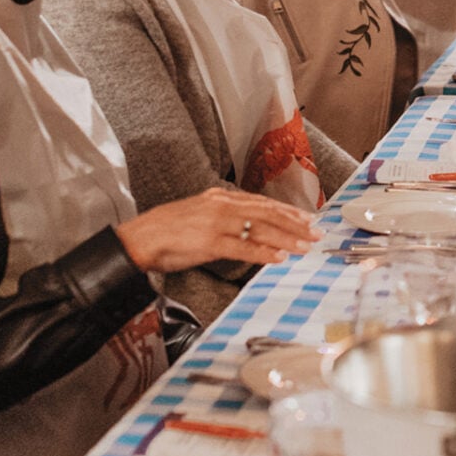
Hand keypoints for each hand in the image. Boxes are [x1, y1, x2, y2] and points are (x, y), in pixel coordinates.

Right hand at [115, 187, 320, 271]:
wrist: (138, 239)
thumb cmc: (168, 231)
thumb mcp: (202, 216)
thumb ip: (227, 218)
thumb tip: (251, 228)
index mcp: (221, 197)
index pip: (263, 203)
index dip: (289, 212)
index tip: (308, 219)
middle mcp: (222, 205)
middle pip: (268, 214)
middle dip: (296, 224)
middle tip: (317, 233)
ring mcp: (216, 222)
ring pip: (262, 229)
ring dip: (288, 239)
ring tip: (307, 246)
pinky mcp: (209, 241)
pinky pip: (243, 248)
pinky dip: (265, 253)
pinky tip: (280, 258)